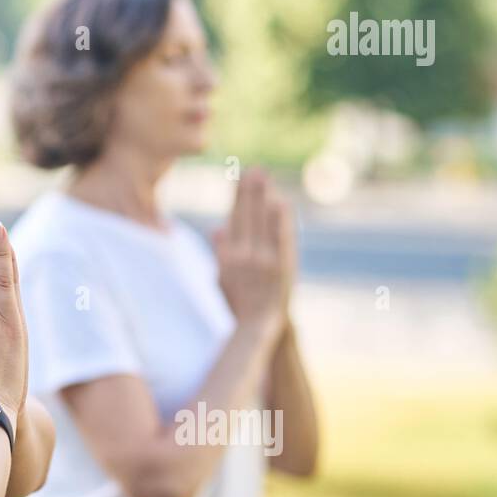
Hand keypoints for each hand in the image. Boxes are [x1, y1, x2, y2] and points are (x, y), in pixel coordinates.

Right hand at [212, 168, 292, 327]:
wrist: (257, 327)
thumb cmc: (239, 304)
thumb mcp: (222, 279)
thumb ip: (221, 253)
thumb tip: (217, 228)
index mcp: (227, 256)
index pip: (233, 218)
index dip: (237, 196)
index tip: (239, 176)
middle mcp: (242, 255)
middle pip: (245, 215)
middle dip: (248, 190)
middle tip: (254, 169)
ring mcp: (261, 261)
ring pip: (260, 222)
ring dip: (261, 198)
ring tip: (264, 177)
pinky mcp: (279, 267)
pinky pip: (279, 238)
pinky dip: (278, 220)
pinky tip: (279, 203)